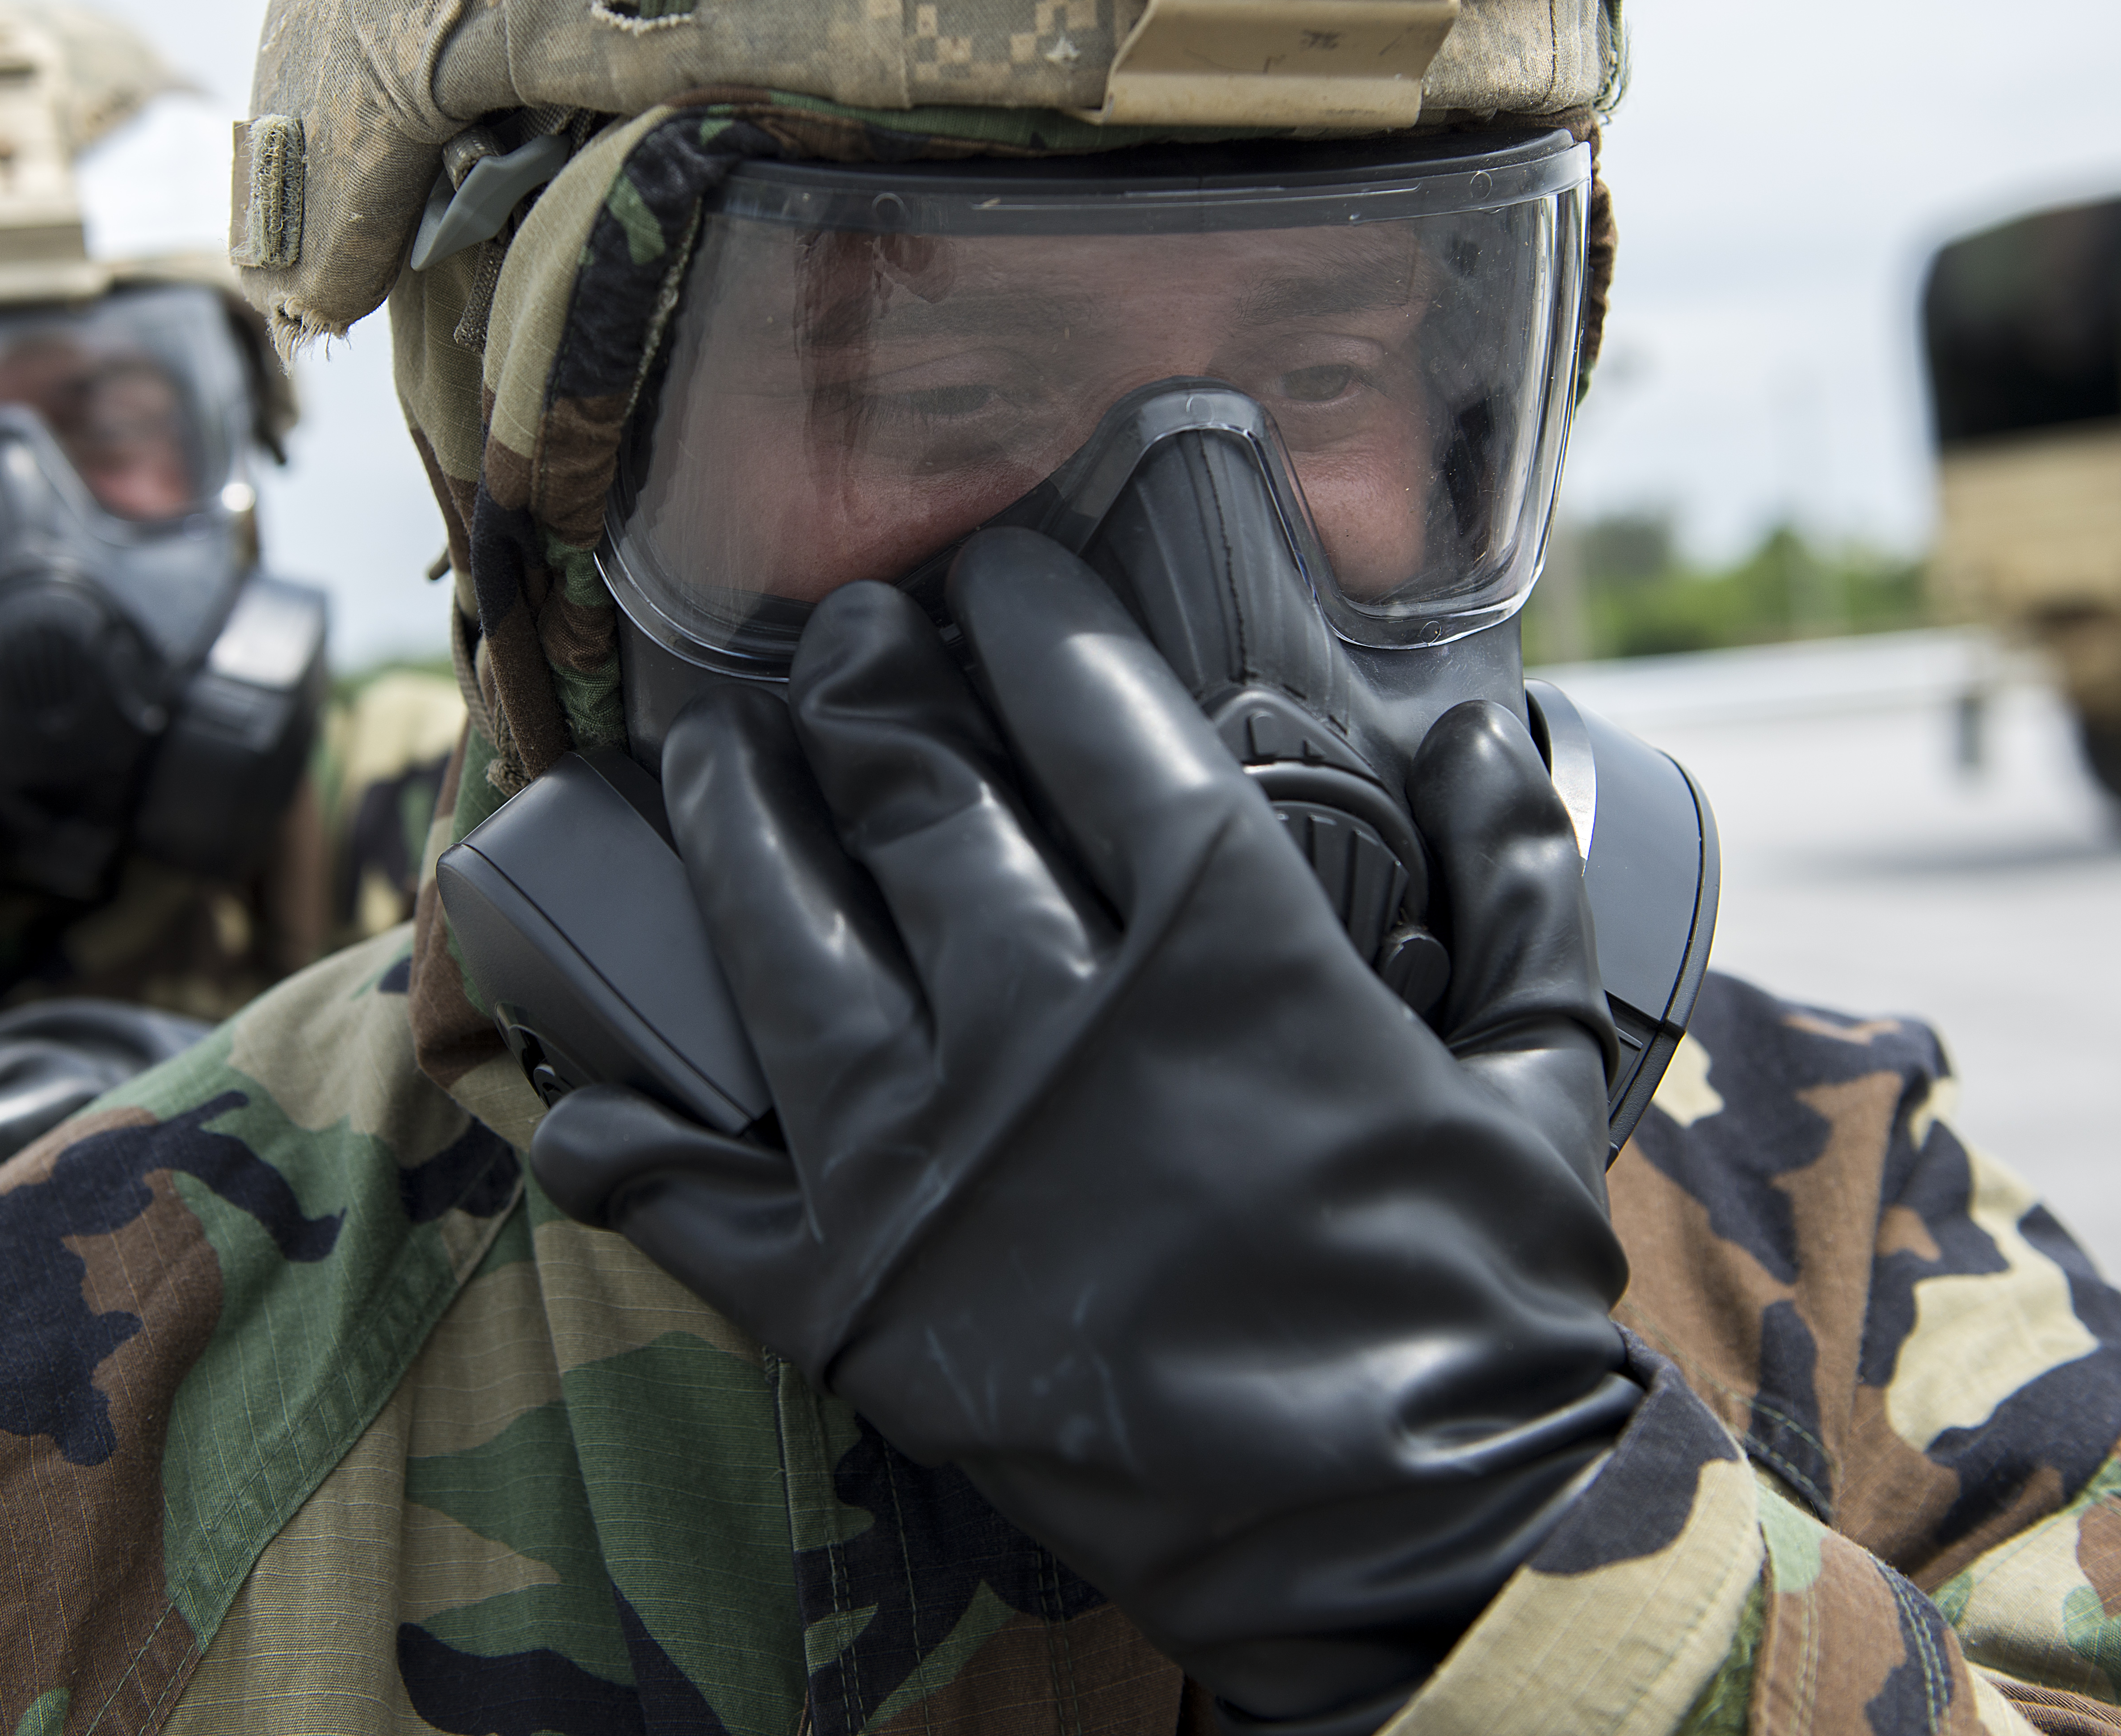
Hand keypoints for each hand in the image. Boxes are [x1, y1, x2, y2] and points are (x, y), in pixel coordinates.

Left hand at [533, 527, 1635, 1728]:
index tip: (992, 573)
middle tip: (836, 641)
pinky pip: (699, 1201)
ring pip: (778, 946)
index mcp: (1226, 952)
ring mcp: (936, 1168)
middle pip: (908, 798)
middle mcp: (1053, 1031)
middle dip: (858, 688)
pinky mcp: (864, 1306)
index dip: (1025, 618)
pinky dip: (626, 1141)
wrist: (1419, 1547)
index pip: (1090, 716)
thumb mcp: (1541, 1081)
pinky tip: (579, 1091)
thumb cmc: (1484, 1310)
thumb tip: (1486, 729)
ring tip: (706, 757)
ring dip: (729, 828)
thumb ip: (1517, 889)